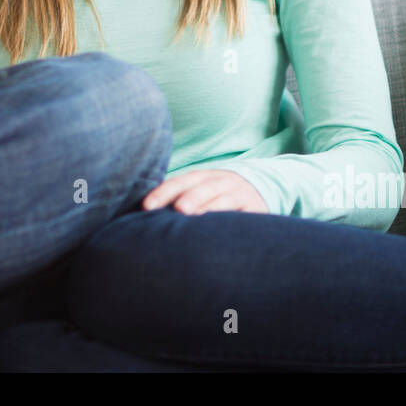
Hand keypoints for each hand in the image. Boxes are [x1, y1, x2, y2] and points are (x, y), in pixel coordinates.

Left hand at [142, 169, 267, 214]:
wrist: (261, 189)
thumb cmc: (219, 197)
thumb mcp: (201, 191)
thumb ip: (178, 199)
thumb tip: (143, 214)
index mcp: (202, 177)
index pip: (180, 181)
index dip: (163, 192)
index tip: (146, 206)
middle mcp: (219, 181)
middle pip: (199, 186)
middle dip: (186, 196)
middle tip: (176, 208)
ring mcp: (237, 192)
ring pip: (221, 196)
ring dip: (207, 204)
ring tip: (192, 214)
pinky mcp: (255, 206)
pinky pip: (243, 211)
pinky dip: (232, 218)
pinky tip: (222, 228)